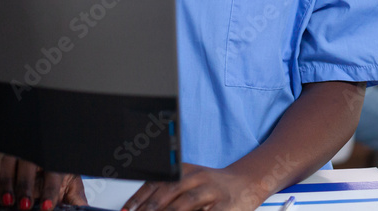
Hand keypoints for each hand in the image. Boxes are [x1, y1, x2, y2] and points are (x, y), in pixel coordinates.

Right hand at [0, 154, 86, 209]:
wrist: (56, 163)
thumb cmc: (63, 177)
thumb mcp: (73, 187)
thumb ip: (77, 200)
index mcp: (56, 160)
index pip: (53, 171)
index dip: (50, 190)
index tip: (47, 206)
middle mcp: (36, 158)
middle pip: (29, 164)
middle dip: (26, 186)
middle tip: (26, 206)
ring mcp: (19, 163)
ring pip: (9, 164)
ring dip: (7, 183)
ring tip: (8, 202)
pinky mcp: (5, 172)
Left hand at [122, 163, 261, 210]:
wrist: (248, 183)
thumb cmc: (215, 187)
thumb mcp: (192, 182)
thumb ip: (170, 192)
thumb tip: (143, 207)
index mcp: (187, 171)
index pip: (159, 181)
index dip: (140, 197)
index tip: (128, 210)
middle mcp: (199, 178)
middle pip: (170, 191)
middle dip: (150, 208)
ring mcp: (213, 192)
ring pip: (187, 202)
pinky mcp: (226, 207)